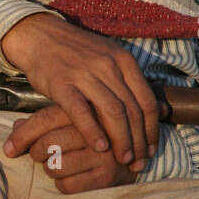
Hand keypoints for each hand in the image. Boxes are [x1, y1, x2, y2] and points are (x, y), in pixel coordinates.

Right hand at [0, 11, 158, 167]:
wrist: (40, 36)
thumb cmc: (77, 53)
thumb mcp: (109, 58)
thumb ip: (129, 81)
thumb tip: (158, 110)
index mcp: (124, 61)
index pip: (147, 101)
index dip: (151, 130)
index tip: (150, 150)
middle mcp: (108, 66)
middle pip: (132, 110)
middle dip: (138, 141)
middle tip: (138, 162)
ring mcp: (85, 73)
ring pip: (112, 112)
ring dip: (121, 139)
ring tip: (123, 159)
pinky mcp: (61, 83)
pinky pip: (81, 111)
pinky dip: (93, 131)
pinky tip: (99, 147)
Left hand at [3, 102, 142, 194]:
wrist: (134, 152)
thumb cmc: (94, 131)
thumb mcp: (71, 118)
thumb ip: (44, 120)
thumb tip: (16, 127)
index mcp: (88, 107)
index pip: (45, 119)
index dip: (22, 136)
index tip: (9, 149)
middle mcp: (98, 128)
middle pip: (48, 144)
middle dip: (37, 153)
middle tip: (40, 155)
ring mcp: (105, 154)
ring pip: (56, 166)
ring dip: (51, 169)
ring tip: (60, 163)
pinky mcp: (108, 177)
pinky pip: (67, 185)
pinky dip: (63, 184)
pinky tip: (72, 176)